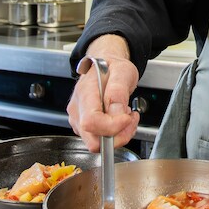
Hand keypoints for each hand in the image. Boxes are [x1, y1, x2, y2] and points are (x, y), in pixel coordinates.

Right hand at [66, 35, 140, 151]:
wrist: (105, 66)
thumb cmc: (112, 67)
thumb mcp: (122, 71)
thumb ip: (118, 91)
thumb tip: (116, 113)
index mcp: (85, 94)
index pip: (91, 122)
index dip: (112, 126)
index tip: (128, 117)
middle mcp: (77, 110)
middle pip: (92, 140)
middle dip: (117, 136)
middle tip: (130, 119)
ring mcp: (79, 120)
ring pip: (98, 143)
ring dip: (118, 135)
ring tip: (127, 115)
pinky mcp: (84, 127)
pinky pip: (100, 140)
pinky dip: (115, 134)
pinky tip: (121, 119)